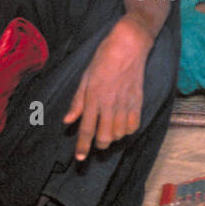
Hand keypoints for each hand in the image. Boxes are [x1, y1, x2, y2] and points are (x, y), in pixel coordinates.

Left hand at [64, 16, 153, 160]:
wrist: (128, 46)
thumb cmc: (103, 59)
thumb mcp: (84, 78)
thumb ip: (77, 102)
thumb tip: (67, 121)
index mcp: (93, 98)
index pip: (86, 129)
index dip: (82, 147)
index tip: (80, 158)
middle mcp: (109, 104)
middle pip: (105, 137)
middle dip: (99, 144)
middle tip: (97, 140)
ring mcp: (125, 104)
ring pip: (119, 134)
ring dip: (113, 136)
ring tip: (109, 129)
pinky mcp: (137, 102)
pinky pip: (133, 126)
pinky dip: (127, 130)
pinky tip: (122, 124)